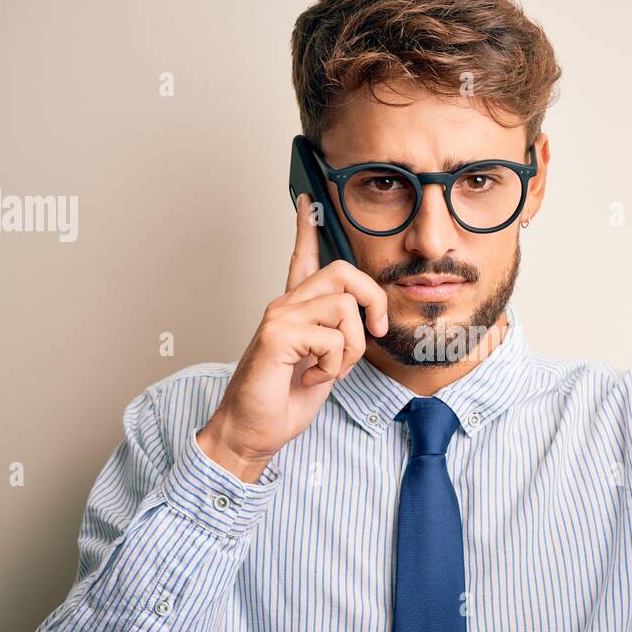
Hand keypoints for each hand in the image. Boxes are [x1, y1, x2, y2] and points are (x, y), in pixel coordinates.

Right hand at [196, 193, 388, 481]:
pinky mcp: (278, 335)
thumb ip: (338, 337)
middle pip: (344, 272)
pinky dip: (334, 366)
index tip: (307, 199)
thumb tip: (367, 321)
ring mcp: (279, 317)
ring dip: (354, 347)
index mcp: (295, 310)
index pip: (301, 258)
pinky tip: (312, 377)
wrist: (253, 431)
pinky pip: (334, 338)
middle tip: (377, 330)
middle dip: (375, 299)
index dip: (306, 228)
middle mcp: (285, 305)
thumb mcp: (323, 363)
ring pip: (346, 307)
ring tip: (332, 369)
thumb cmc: (283, 400)